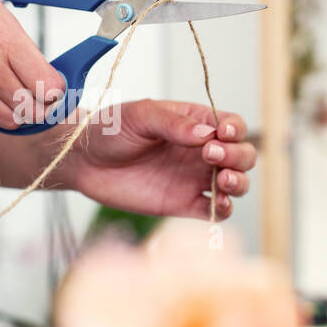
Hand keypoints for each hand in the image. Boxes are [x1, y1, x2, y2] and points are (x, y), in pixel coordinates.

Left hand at [60, 100, 256, 219]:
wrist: (83, 161)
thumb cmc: (110, 130)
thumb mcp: (139, 116)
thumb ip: (173, 123)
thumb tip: (207, 134)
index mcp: (196, 123)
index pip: (232, 124)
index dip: (235, 129)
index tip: (221, 133)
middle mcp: (201, 151)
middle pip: (242, 155)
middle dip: (239, 156)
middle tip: (212, 156)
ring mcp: (193, 179)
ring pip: (235, 184)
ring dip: (239, 183)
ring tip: (223, 181)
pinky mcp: (182, 204)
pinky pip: (213, 211)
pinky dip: (223, 210)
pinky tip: (217, 204)